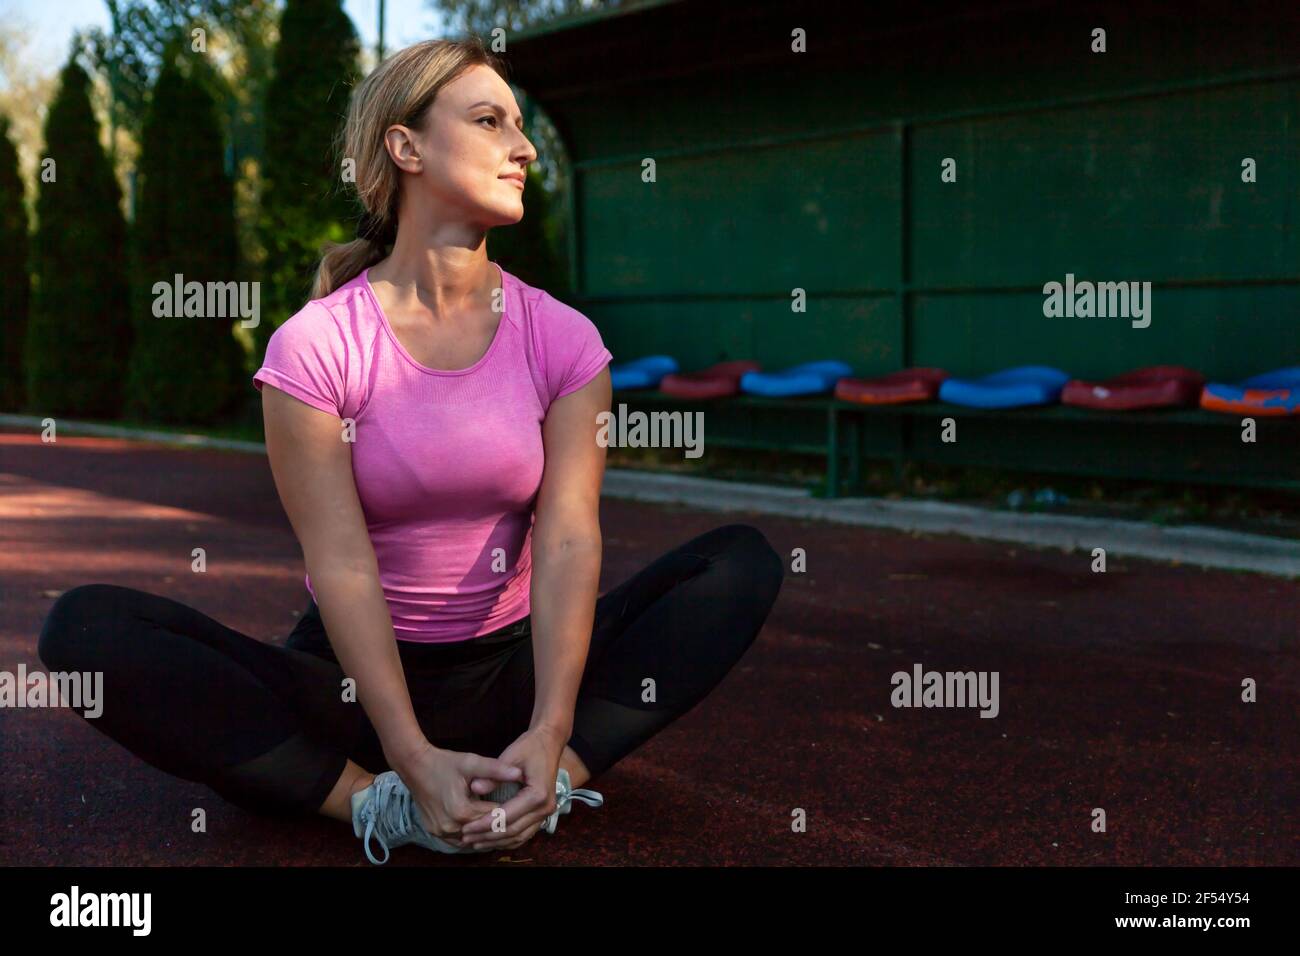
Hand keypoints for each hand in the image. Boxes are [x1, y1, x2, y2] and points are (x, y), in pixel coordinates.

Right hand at [392, 741, 522, 850]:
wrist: (414, 766)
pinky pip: (458, 839)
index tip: (521, 804)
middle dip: (498, 822)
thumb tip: (518, 773)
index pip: (493, 817)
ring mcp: (440, 832)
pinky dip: (470, 834)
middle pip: (483, 829)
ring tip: (500, 821)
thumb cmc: (443, 762)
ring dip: (484, 832)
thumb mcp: (471, 762)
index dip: (509, 810)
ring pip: (471, 838)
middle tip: (515, 815)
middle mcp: (450, 826)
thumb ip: (495, 769)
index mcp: (461, 811)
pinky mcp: (434, 832)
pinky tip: (481, 826)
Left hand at [459, 725, 566, 850]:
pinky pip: (525, 833)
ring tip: (475, 842)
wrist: (548, 742)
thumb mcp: (509, 756)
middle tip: (466, 838)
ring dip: (496, 841)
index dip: (484, 824)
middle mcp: (545, 807)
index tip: (465, 828)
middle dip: (487, 836)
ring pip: (519, 836)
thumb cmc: (529, 747)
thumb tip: (475, 788)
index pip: (506, 816)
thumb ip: (492, 774)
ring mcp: (546, 812)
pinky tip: (492, 841)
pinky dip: (508, 840)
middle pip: (513, 830)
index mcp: (537, 794)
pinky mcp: (543, 813)